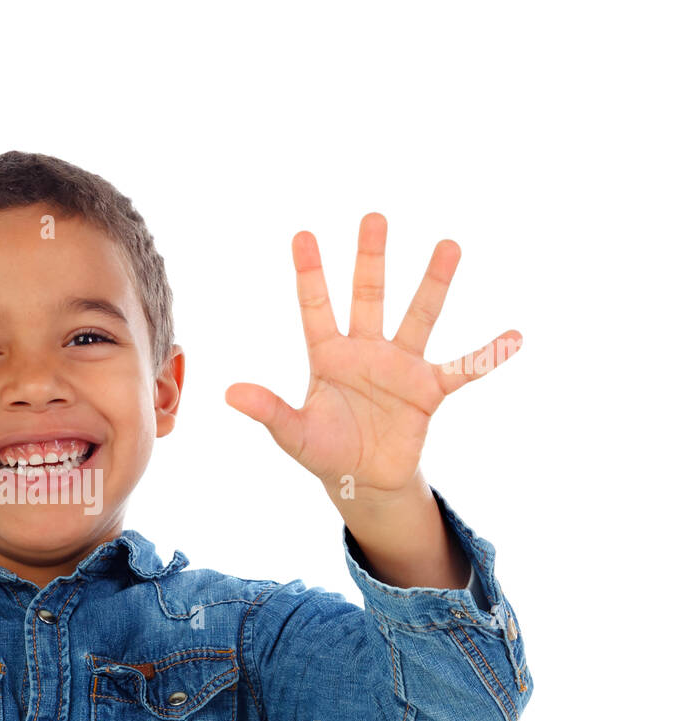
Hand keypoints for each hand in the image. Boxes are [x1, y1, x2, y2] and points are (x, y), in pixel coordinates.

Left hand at [225, 213, 520, 500]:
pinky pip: (463, 370)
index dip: (309, 273)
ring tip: (449, 245)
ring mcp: (399, 367)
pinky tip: (514, 336)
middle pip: (368, 296)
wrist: (362, 481)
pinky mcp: (428, 391)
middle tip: (374, 216)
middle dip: (370, 258)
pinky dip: (487, 356)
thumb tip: (230, 392)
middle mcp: (365, 351)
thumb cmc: (323, 452)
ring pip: (418, 316)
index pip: (315, 308)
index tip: (302, 234)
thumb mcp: (292, 434)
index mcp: (327, 357)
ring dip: (432, 283)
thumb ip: (268, 410)